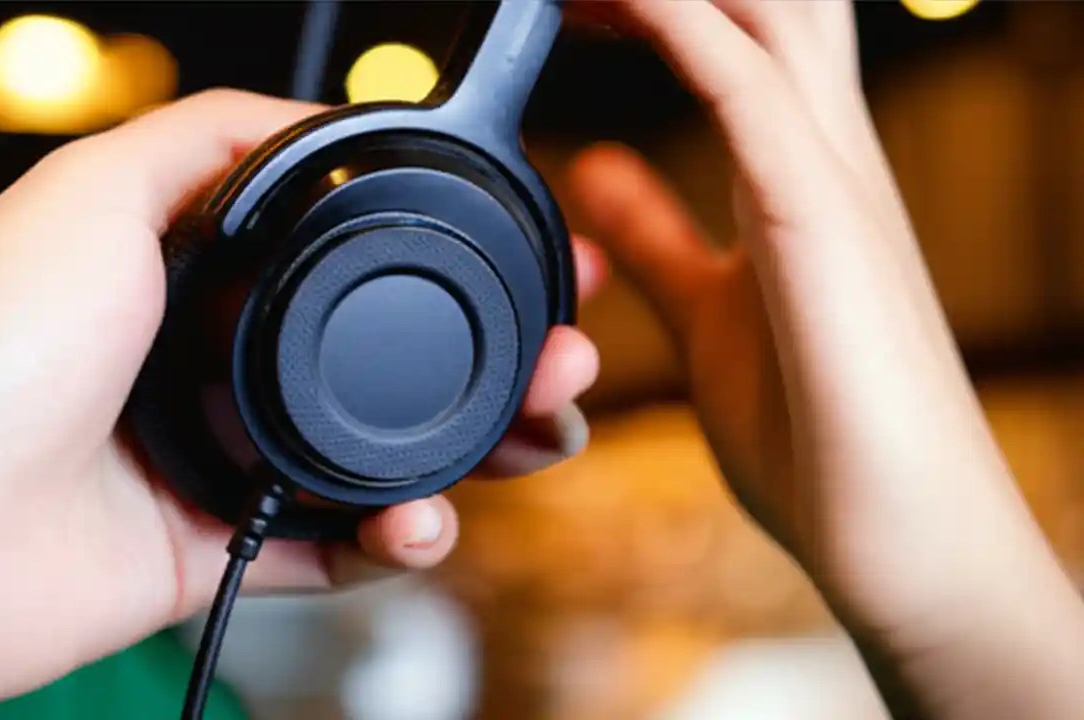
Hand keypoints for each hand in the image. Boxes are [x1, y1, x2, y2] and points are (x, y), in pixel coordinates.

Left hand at [0, 89, 602, 717]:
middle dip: (497, 364)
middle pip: (393, 366)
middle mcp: (223, 370)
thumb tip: (322, 120)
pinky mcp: (224, 550)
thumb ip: (213, 143)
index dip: (450, 264)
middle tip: (568, 358)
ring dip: (474, 451)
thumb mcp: (97, 191)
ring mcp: (228, 462)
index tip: (532, 258)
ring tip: (537, 437)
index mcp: (204, 283)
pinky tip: (426, 522)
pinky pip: (338, 547)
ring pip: (386, 457)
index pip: (360, 266)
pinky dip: (397, 540)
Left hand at [567, 2, 1083, 717]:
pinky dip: (681, 31)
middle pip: (762, 2)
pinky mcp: (821, 221)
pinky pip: (746, 92)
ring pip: (766, 17)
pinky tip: (619, 4)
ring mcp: (831, 177)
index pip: (735, 34)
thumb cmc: (821, 433)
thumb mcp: (707, 310)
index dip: (654, 2)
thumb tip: (595, 172)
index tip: (569, 1)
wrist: (908, 538)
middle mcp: (826, 151)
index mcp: (800, 170)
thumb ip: (659, 237)